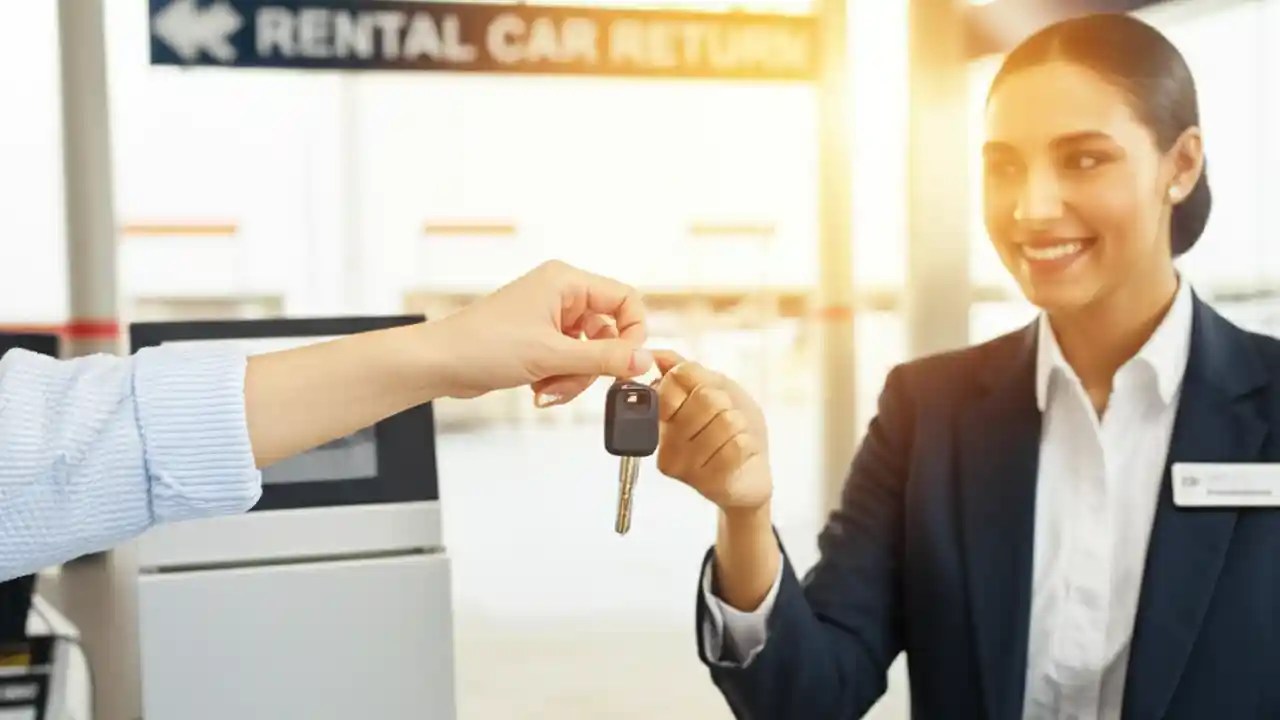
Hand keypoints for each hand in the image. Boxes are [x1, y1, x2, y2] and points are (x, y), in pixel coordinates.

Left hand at [432, 260, 652, 402]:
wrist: (440, 363)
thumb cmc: (483, 345)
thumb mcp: (553, 356)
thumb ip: (604, 359)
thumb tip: (644, 360)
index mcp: (566, 281)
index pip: (625, 300)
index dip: (633, 333)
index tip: (627, 364)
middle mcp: (561, 294)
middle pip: (608, 332)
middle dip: (594, 365)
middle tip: (574, 381)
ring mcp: (550, 318)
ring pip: (589, 353)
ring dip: (575, 378)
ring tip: (548, 389)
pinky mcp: (540, 339)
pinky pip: (570, 362)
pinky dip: (560, 380)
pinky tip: (539, 390)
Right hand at [652, 351, 771, 511]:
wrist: (751, 475)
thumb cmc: (734, 429)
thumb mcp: (716, 389)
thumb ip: (686, 370)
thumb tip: (654, 353)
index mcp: (661, 416)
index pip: (671, 382)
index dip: (698, 382)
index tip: (704, 394)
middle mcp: (664, 442)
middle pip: (704, 397)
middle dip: (726, 403)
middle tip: (725, 420)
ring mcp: (683, 465)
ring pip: (725, 421)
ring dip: (740, 425)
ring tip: (733, 438)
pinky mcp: (705, 482)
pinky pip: (737, 445)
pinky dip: (747, 444)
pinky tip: (739, 454)